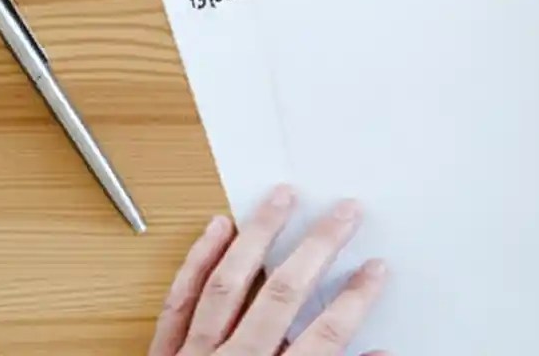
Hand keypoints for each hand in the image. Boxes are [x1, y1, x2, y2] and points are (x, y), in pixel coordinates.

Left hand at [149, 186, 388, 355]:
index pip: (324, 338)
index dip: (354, 300)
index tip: (376, 269)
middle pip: (282, 296)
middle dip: (318, 248)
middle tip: (346, 211)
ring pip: (230, 283)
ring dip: (259, 235)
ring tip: (281, 197)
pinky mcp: (161, 355)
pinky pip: (180, 299)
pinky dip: (198, 260)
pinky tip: (216, 227)